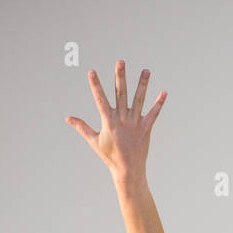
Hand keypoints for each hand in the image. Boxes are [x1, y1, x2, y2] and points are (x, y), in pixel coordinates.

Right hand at [65, 60, 166, 180]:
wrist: (128, 171)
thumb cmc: (110, 156)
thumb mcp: (94, 141)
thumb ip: (82, 127)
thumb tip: (68, 118)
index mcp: (108, 121)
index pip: (100, 99)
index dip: (95, 85)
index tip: (91, 72)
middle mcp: (122, 120)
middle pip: (121, 94)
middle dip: (120, 77)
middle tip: (120, 61)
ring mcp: (135, 123)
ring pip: (139, 100)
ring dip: (143, 85)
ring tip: (146, 71)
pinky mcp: (146, 128)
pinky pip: (153, 114)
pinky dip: (159, 103)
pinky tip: (164, 92)